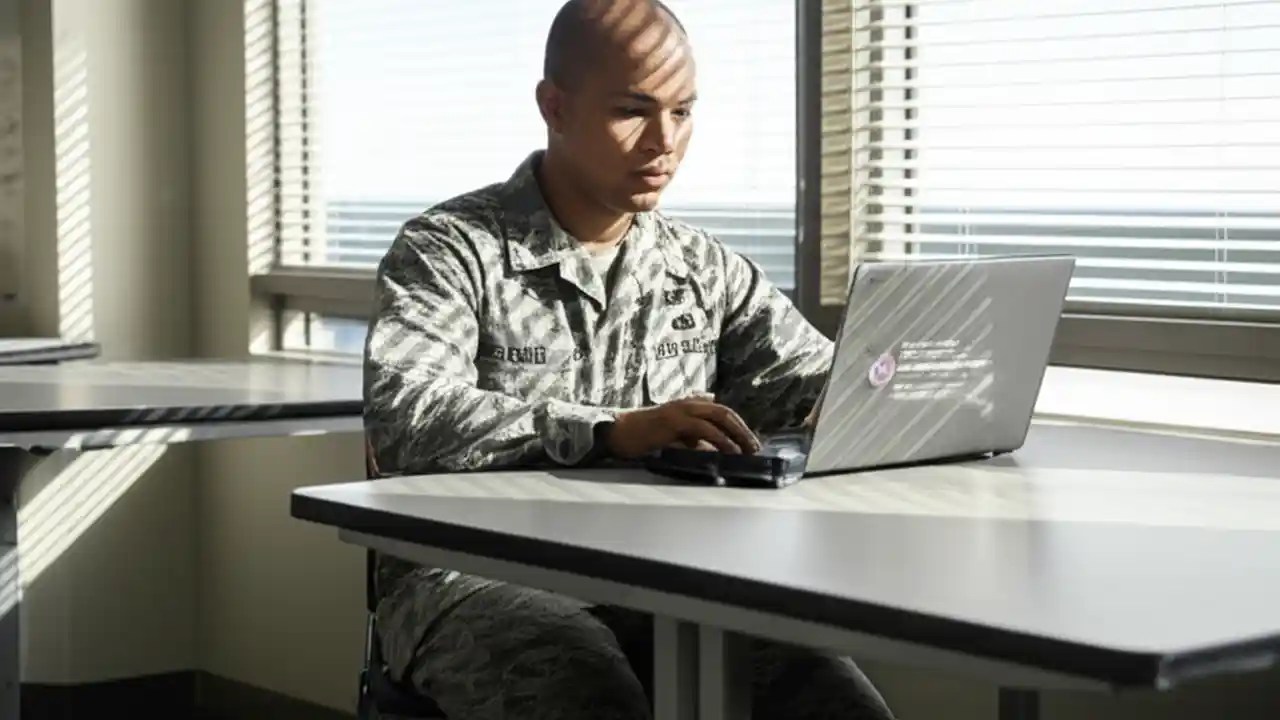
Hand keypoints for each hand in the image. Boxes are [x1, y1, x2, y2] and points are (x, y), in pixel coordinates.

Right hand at [604, 397, 760, 458]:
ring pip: (719, 417)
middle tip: (755, 447)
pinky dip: (721, 440)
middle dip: (742, 429)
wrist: (619, 432)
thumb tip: (714, 451)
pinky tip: (730, 451)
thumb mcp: (675, 437)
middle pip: (724, 412)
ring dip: (737, 434)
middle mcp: (688, 403)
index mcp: (689, 404)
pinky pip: (704, 429)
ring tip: (748, 450)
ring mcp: (682, 410)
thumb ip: (694, 440)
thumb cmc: (644, 436)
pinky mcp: (675, 422)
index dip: (738, 425)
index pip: (721, 411)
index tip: (750, 441)